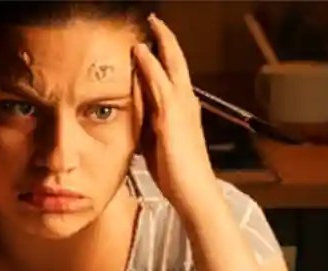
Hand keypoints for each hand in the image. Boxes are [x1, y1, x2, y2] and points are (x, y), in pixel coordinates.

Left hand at [133, 16, 219, 215]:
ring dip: (159, 44)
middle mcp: (187, 103)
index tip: (152, 40)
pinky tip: (140, 51)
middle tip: (155, 21)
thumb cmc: (176, 173)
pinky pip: (159, 83)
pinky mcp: (172, 116)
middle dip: (166, 40)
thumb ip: (147, 123)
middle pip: (177, 62)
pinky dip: (150, 64)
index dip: (165, 55)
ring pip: (170, 66)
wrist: (193, 192)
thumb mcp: (155, 143)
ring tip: (150, 25)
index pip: (174, 75)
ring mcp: (182, 108)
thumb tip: (134, 111)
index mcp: (184, 110)